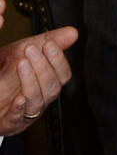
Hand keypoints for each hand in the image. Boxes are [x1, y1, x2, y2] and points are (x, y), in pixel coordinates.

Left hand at [0, 0, 77, 135]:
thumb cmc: (6, 74)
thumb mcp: (24, 53)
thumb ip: (47, 42)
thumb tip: (73, 32)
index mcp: (47, 84)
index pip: (63, 74)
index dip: (58, 60)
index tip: (48, 43)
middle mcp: (40, 99)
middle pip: (52, 87)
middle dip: (43, 67)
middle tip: (31, 49)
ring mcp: (26, 112)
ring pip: (38, 101)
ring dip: (31, 81)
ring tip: (21, 63)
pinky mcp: (9, 122)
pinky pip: (18, 119)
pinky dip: (20, 109)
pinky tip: (18, 98)